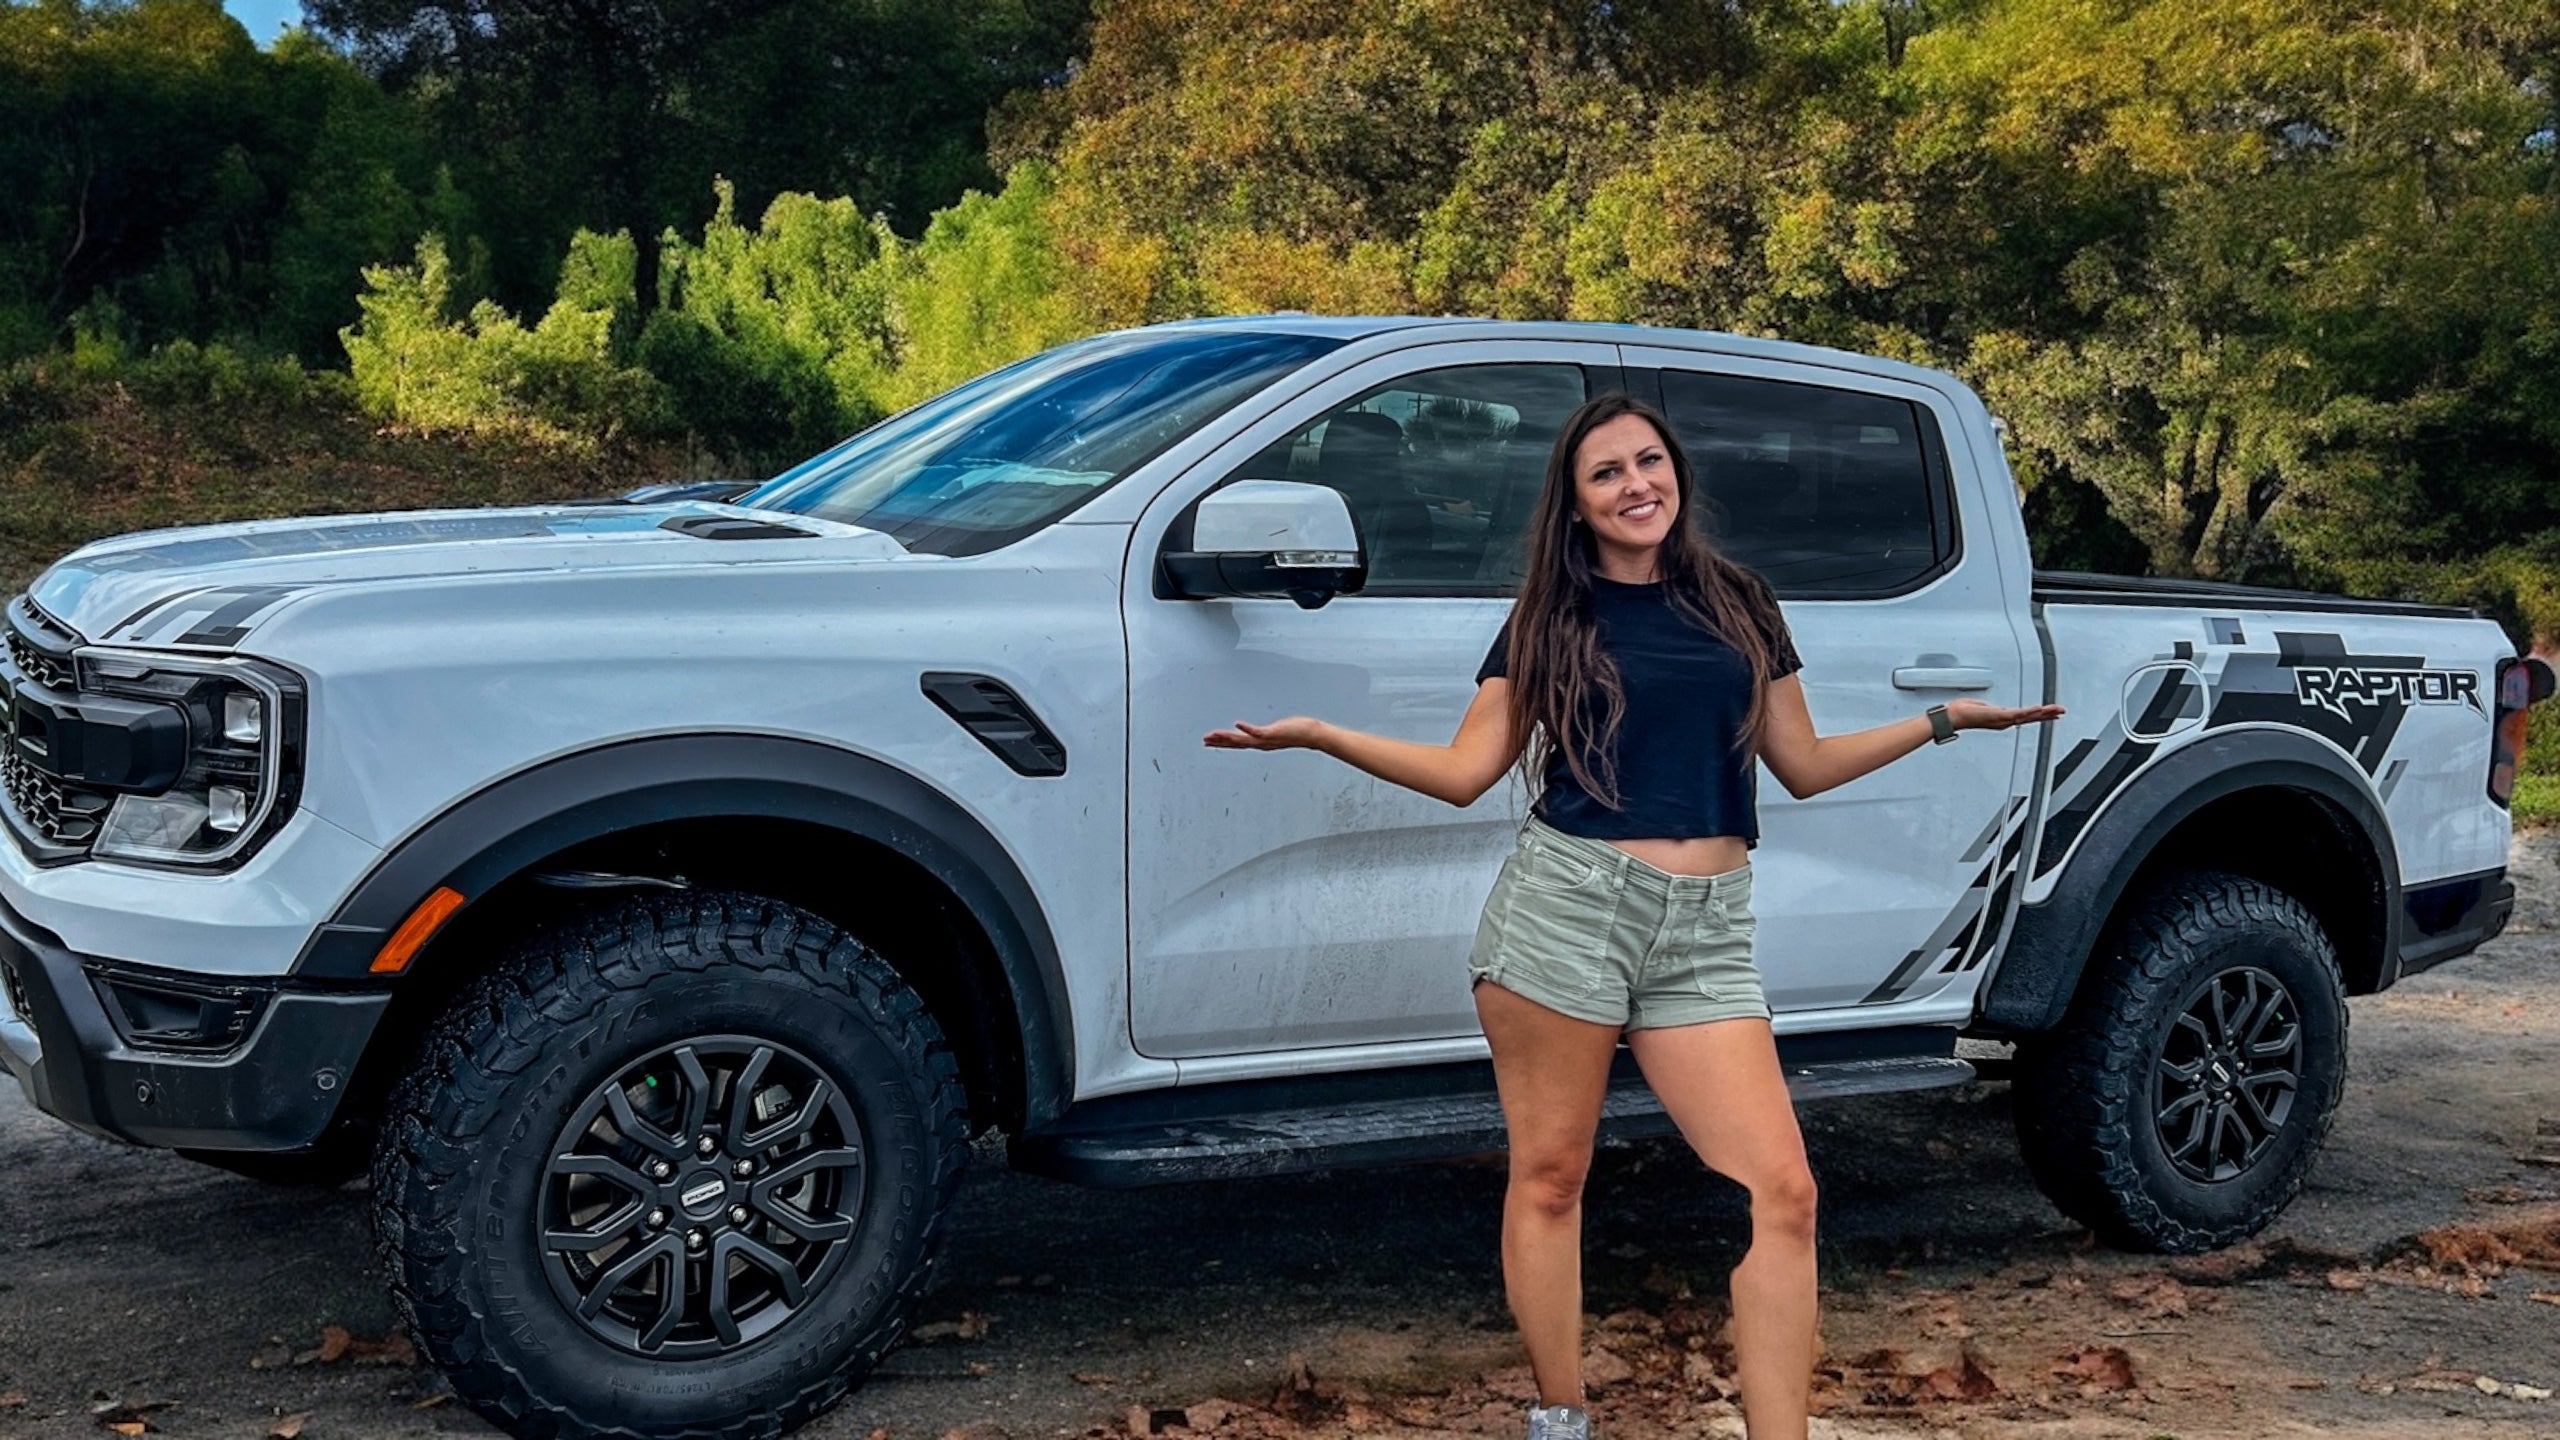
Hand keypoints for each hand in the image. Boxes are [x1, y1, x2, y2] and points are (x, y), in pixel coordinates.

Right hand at [1203, 717, 1327, 750]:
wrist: (1313, 735)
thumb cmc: (1300, 731)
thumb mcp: (1280, 731)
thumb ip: (1271, 732)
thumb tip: (1268, 731)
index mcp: (1262, 742)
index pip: (1239, 742)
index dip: (1224, 742)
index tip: (1210, 741)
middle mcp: (1262, 743)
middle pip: (1237, 743)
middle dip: (1220, 741)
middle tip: (1205, 740)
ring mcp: (1267, 739)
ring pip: (1242, 740)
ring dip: (1227, 737)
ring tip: (1213, 735)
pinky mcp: (1273, 733)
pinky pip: (1257, 732)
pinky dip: (1246, 729)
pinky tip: (1237, 724)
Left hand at [1947, 698, 2066, 731]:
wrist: (1953, 716)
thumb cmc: (1963, 711)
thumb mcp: (1983, 708)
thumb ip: (1991, 708)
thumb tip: (1992, 708)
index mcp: (2003, 717)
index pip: (2027, 715)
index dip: (2041, 714)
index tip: (2053, 712)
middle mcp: (2005, 720)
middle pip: (2031, 717)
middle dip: (2047, 714)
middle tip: (2062, 711)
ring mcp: (2002, 719)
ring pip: (2027, 716)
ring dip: (2042, 713)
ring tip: (2054, 710)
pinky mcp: (1997, 716)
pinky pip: (2017, 714)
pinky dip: (2028, 711)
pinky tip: (2037, 709)